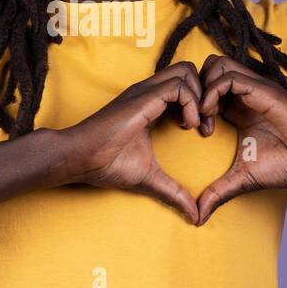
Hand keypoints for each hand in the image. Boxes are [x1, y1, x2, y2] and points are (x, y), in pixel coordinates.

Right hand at [60, 62, 205, 223]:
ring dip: (200, 97)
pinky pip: (178, 86)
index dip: (201, 105)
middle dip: (206, 94)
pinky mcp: (143, 98)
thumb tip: (195, 217)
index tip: (202, 133)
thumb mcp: (150, 178)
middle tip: (204, 125)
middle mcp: (149, 92)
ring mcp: (145, 92)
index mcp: (150, 104)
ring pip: (186, 71)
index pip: (184, 85)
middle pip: (188, 70)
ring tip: (195, 125)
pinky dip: (191, 103)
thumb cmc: (106, 164)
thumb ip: (174, 192)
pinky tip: (186, 126)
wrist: (80, 159)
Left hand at [194, 54, 286, 224]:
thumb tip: (197, 218)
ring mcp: (253, 89)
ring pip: (215, 65)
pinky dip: (212, 92)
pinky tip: (211, 117)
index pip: (205, 89)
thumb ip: (217, 193)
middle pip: (207, 69)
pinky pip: (228, 77)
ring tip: (201, 118)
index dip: (191, 105)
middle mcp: (244, 94)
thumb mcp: (242, 178)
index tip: (190, 131)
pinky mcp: (262, 90)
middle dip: (192, 91)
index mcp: (238, 109)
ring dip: (200, 89)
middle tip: (191, 120)